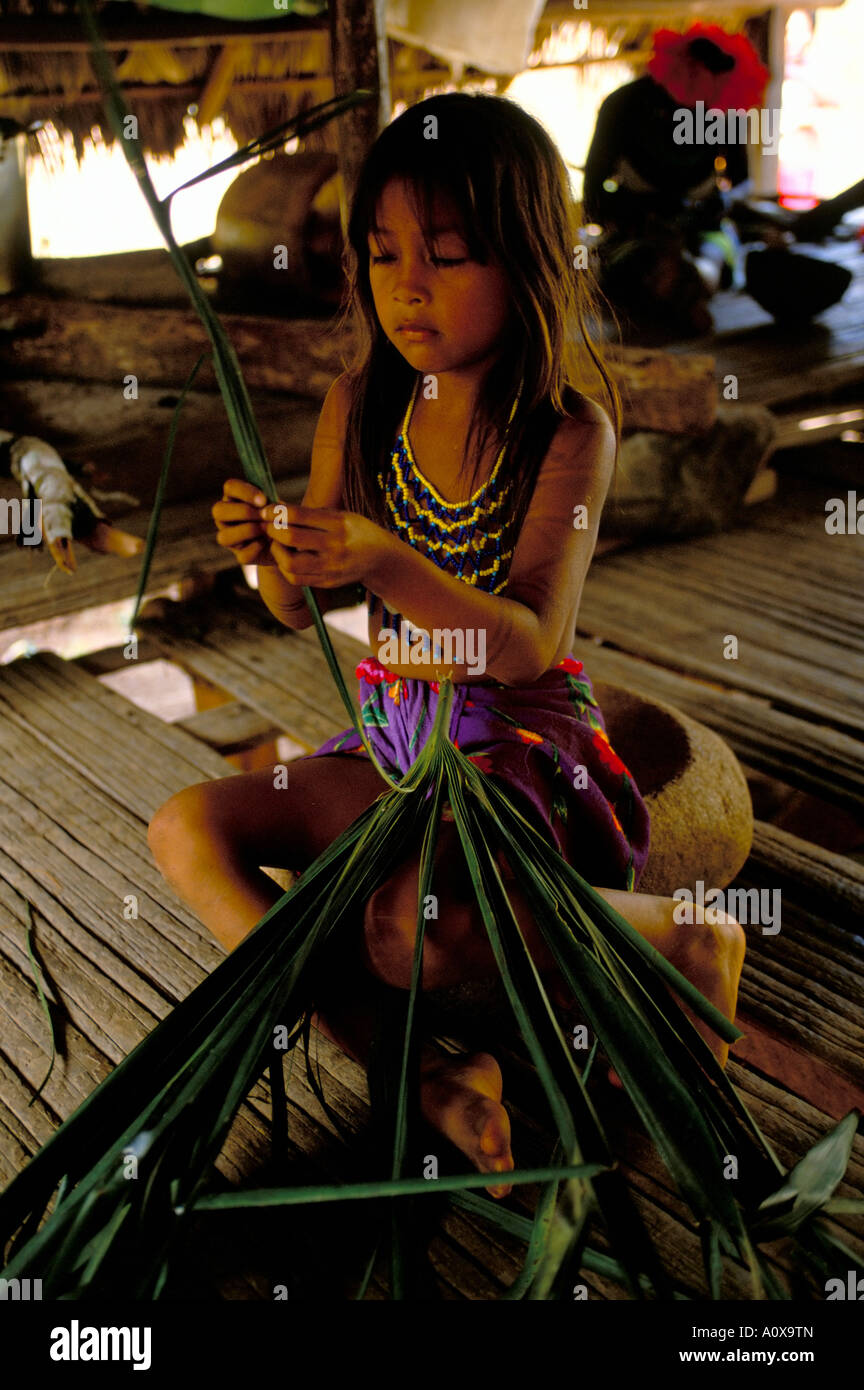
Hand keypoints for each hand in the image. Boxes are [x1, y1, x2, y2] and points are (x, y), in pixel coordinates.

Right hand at [211, 478, 274, 566]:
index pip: (230, 487)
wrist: (288, 541)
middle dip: (244, 512)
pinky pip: (243, 555)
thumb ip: (270, 502)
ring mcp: (230, 538)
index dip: (245, 492)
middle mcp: (225, 518)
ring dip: (248, 531)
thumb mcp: (275, 505)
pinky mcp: (241, 556)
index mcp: (233, 498)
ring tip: (266, 528)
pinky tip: (269, 543)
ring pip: (224, 537)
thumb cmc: (278, 517)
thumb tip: (268, 505)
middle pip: (218, 510)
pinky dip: (257, 548)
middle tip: (264, 515)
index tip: (264, 500)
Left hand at [260, 503, 390, 587]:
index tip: (266, 510)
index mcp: (339, 523)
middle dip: (273, 530)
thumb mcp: (339, 514)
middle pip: (291, 537)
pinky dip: (285, 567)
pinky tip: (286, 558)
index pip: (299, 515)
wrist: (381, 559)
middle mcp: (336, 546)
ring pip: (290, 563)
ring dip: (277, 551)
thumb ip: (308, 512)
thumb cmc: (354, 531)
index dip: (276, 511)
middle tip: (268, 526)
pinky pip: (296, 578)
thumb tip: (274, 505)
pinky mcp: (328, 582)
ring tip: (277, 543)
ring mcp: (332, 567)